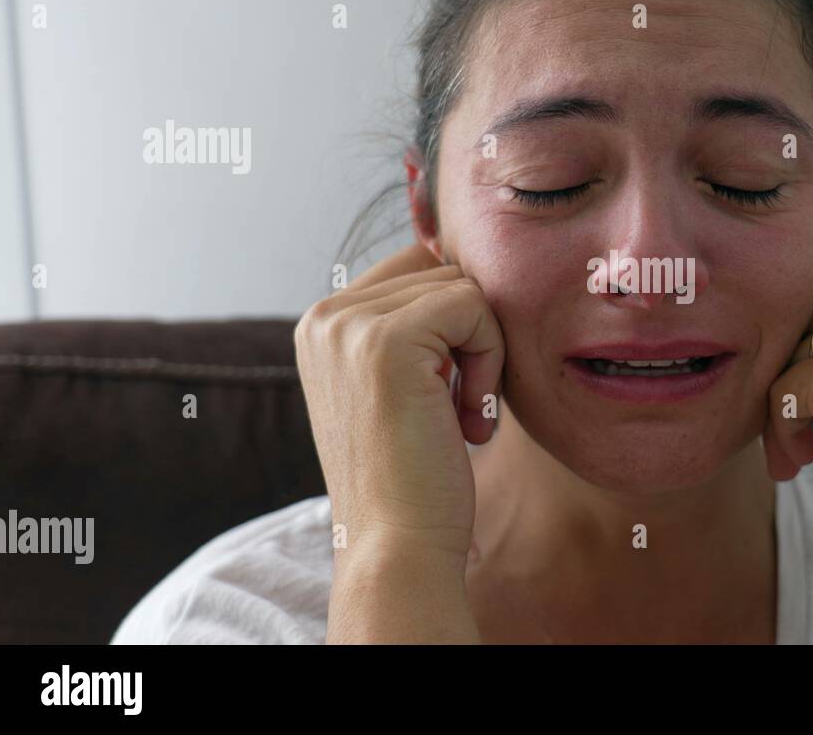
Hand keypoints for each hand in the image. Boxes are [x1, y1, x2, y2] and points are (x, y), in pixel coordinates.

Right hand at [294, 243, 503, 560]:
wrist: (398, 546)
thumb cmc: (415, 477)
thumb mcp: (403, 387)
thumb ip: (416, 327)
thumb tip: (465, 267)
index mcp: (322, 324)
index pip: (419, 268)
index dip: (459, 323)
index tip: (448, 392)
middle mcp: (324, 315)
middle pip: (444, 275)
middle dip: (473, 342)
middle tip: (457, 414)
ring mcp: (348, 326)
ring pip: (464, 290)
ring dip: (485, 357)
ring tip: (458, 420)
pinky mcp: (386, 341)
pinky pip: (476, 308)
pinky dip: (490, 363)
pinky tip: (468, 420)